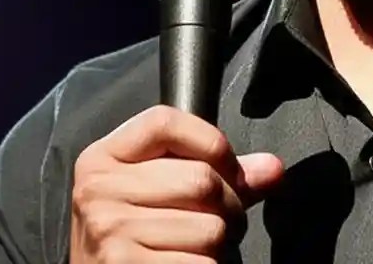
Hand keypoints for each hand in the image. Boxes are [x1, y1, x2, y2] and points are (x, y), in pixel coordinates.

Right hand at [69, 105, 284, 262]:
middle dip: (231, 206)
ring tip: (204, 249)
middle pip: (200, 179)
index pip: (165, 122)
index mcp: (103, 159)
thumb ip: (214, 172)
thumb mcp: (154, 192)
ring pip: (210, 229)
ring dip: (223, 246)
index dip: (211, 141)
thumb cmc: (131, 238)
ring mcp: (111, 232)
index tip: (228, 170)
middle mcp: (100, 190)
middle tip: (223, 222)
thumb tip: (272, 168)